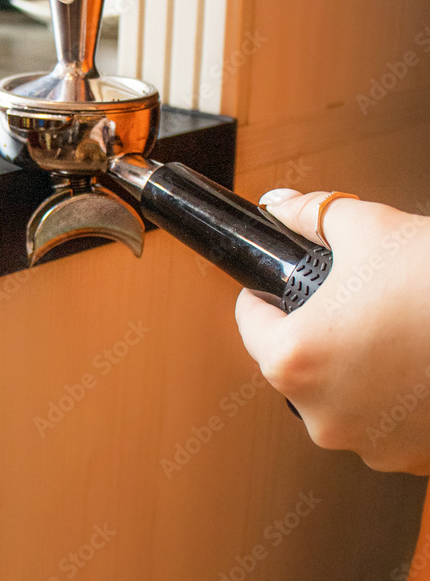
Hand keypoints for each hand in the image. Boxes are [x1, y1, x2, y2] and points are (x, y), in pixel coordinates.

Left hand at [235, 188, 429, 473]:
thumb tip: (282, 205)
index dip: (262, 295)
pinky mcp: (413, 458)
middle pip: (294, 361)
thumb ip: (310, 213)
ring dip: (352, 363)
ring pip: (339, 393)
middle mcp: (324, 414)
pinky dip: (390, 393)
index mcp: (295, 361)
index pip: (251, 324)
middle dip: (313, 327)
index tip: (272, 285)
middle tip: (344, 298)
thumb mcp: (366, 227)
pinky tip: (413, 359)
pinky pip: (382, 420)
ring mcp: (370, 445)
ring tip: (387, 325)